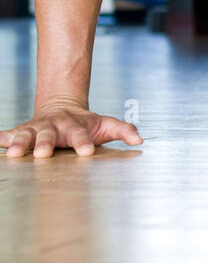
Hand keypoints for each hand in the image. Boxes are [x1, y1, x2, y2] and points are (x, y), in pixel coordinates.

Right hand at [0, 98, 142, 158]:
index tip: (86, 152)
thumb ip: (123, 130)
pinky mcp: (21, 132)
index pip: (81, 135)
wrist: (62, 107)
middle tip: (42, 154)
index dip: (84, 143)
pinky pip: (8, 135)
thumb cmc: (86, 123)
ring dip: (21, 143)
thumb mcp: (106, 124)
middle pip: (49, 134)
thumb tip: (139, 140)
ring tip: (14, 154)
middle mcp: (54, 126)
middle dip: (46, 143)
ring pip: (27, 134)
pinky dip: (1, 138)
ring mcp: (36, 128)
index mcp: (75, 126)